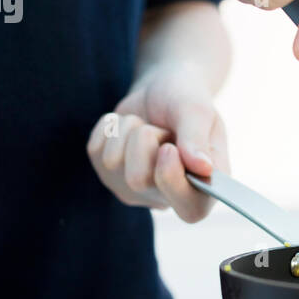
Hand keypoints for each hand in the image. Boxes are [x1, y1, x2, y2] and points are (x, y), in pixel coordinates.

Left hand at [85, 63, 227, 222]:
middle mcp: (167, 196)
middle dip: (145, 138)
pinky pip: (95, 149)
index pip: (190, 208)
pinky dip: (111, 127)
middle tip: (161, 129)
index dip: (173, 182)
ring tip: (147, 125)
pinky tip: (129, 128)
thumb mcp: (197, 111)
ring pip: (112, 161)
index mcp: (202, 186)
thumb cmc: (186, 102)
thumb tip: (203, 168)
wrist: (162, 90)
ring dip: (129, 129)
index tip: (168, 149)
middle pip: (137, 180)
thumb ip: (198, 139)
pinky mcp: (107, 174)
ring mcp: (133, 189)